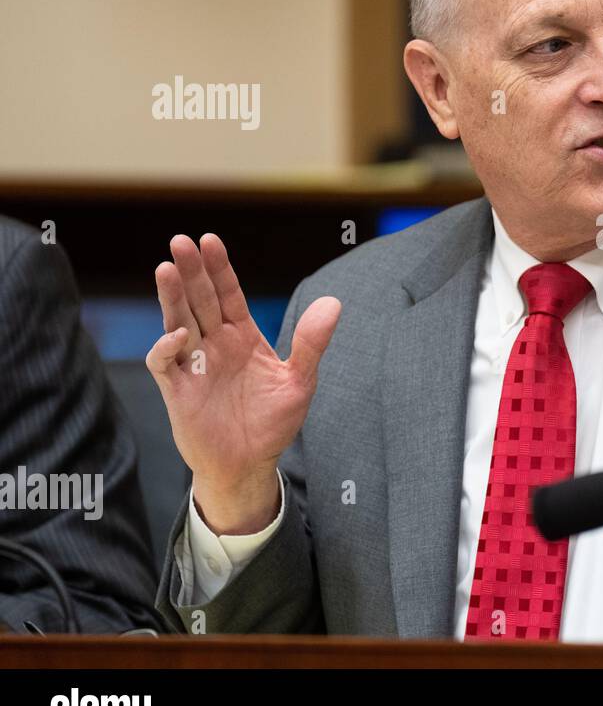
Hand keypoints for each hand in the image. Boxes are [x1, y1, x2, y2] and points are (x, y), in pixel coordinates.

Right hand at [145, 234, 340, 533]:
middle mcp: (215, 345)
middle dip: (192, 271)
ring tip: (167, 267)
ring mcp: (194, 365)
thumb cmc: (272, 424)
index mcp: (243, 337)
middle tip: (181, 241)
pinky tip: (178, 334)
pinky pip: (165, 362)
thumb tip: (334, 302)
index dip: (219, 268)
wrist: (249, 465)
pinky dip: (167, 347)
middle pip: (200, 300)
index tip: (210, 240)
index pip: (229, 294)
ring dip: (171, 296)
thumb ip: (311, 343)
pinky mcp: (178, 390)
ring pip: (178, 321)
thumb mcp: (300, 381)